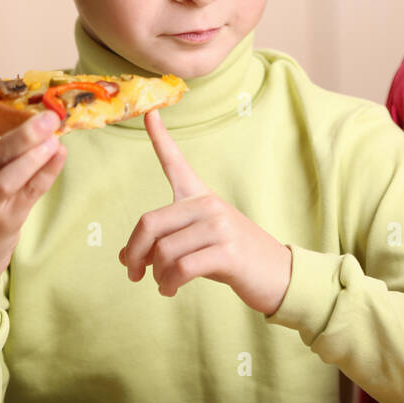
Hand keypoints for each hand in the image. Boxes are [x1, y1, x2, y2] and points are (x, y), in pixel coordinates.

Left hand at [119, 110, 291, 315]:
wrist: (278, 275)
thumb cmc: (233, 258)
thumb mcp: (198, 244)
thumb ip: (164, 243)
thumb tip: (124, 257)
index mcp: (201, 197)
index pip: (176, 163)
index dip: (160, 138)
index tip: (149, 112)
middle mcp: (208, 205)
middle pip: (150, 223)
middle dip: (134, 253)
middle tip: (132, 274)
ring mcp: (219, 226)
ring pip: (164, 251)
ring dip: (156, 276)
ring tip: (164, 285)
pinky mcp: (227, 252)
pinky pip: (181, 268)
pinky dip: (169, 283)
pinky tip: (171, 290)